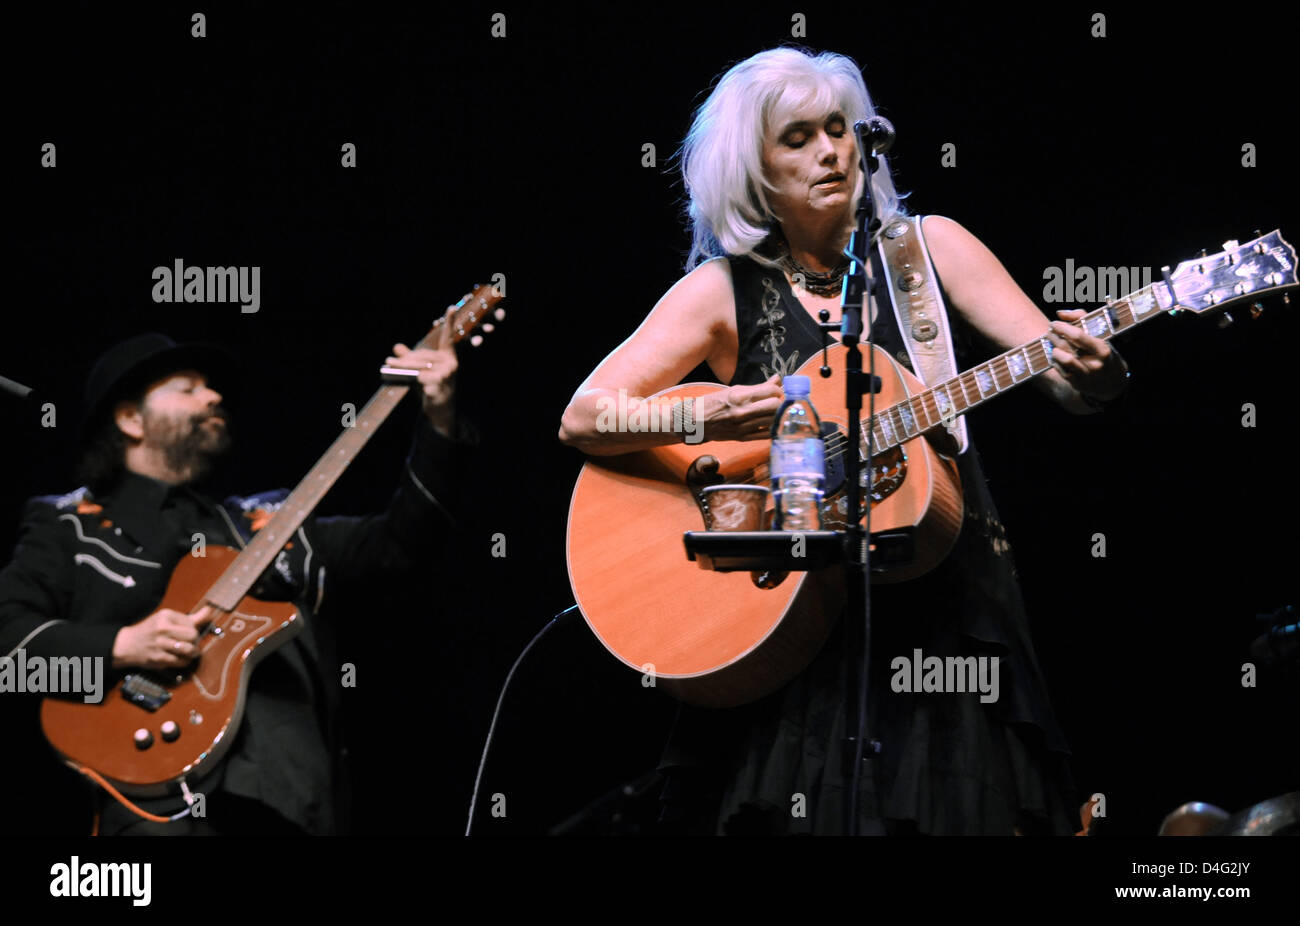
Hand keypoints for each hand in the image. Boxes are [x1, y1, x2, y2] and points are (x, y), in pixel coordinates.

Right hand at [112, 605, 211, 670]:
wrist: (127, 644)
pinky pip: (181, 661)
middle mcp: (162, 629)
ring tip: (190, 651)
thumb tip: (210, 611)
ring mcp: (160, 644)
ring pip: (189, 649)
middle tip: (191, 643)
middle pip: (193, 636)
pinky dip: (185, 661)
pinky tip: (181, 658)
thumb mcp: (168, 619)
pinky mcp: (158, 658)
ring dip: (192, 652)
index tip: (189, 632)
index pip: (192, 623)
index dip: (194, 629)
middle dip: (195, 640)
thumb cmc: (151, 630)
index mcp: (166, 616)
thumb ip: (190, 618)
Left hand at [386, 306, 458, 435]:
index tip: (452, 307)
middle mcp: (451, 365)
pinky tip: (411, 383)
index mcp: (448, 357)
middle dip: (404, 359)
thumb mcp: (420, 370)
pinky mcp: (440, 388)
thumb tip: (397, 347)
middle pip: (422, 356)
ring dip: (402, 368)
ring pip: (419, 367)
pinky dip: (411, 381)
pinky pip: (421, 380)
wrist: (440, 410)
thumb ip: (409, 359)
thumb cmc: (431, 386)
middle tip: (388, 360)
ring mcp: (447, 377)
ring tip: (389, 366)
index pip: (448, 338)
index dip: (450, 322)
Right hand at [694, 374, 783, 441]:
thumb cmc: (712, 404)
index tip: (775, 390)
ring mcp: (743, 427)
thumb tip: (777, 379)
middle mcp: (742, 412)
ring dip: (776, 414)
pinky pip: (767, 434)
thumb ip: (757, 387)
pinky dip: (772, 428)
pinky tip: (769, 423)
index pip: (771, 391)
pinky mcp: (743, 438)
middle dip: (779, 402)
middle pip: (776, 406)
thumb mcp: (733, 390)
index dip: (777, 389)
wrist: (693, 423)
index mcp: (739, 397)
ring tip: (773, 411)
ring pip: (773, 420)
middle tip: (776, 401)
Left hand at [1049, 309, 1129, 400]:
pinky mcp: (1077, 383)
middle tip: (1050, 330)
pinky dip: (1054, 360)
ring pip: (1062, 358)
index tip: (1055, 323)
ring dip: (1053, 348)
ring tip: (1051, 343)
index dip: (1062, 328)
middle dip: (1054, 336)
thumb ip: (1081, 319)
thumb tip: (1060, 313)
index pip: (1078, 335)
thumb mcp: (1101, 336)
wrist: (1112, 382)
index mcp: (1102, 349)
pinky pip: (1060, 370)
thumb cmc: (1103, 353)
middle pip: (1066, 346)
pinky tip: (1055, 355)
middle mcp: (1094, 363)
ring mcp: (1085, 374)